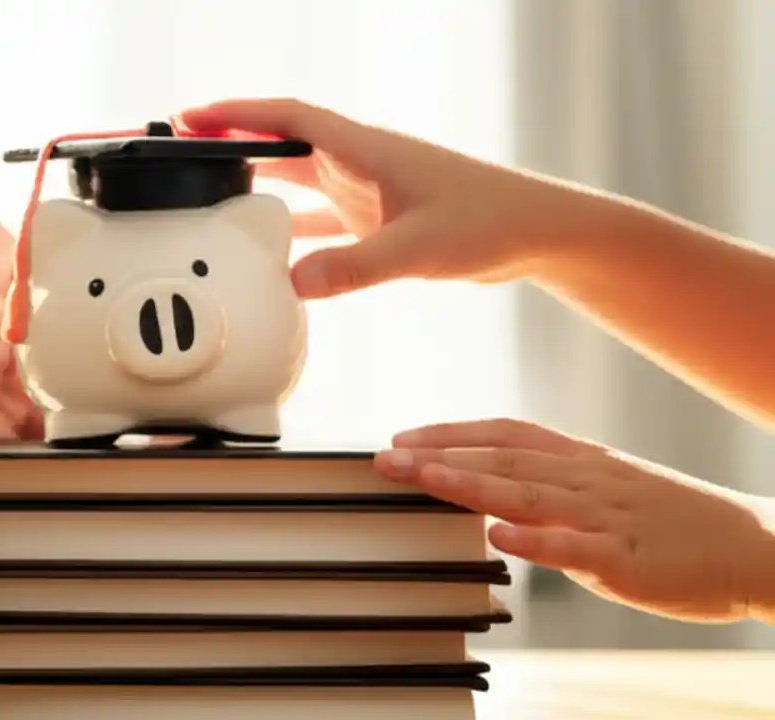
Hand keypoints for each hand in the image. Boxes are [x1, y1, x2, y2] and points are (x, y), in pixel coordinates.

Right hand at [175, 98, 596, 297]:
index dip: (238, 114)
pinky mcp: (381, 221)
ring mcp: (369, 192)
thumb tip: (295, 282)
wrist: (539, 234)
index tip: (194, 117)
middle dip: (234, 145)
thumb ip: (355, 267)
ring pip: (299, 184)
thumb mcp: (417, 248)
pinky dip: (294, 233)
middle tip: (187, 153)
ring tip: (214, 198)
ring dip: (259, 187)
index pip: (287, 119)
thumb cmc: (490, 221)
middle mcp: (361, 164)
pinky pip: (322, 223)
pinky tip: (275, 255)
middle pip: (283, 146)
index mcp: (365, 149)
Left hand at [372, 418, 774, 623]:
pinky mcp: (626, 558)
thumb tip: (493, 488)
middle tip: (385, 458)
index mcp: (581, 459)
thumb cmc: (673, 522)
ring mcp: (606, 516)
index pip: (505, 434)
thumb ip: (553, 484)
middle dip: (439, 456)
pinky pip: (574, 548)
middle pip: (503, 459)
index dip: (451, 433)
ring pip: (529, 494)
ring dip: (471, 484)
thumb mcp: (608, 488)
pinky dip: (534, 540)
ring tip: (423, 478)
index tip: (402, 436)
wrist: (755, 546)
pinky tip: (496, 536)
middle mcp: (587, 478)